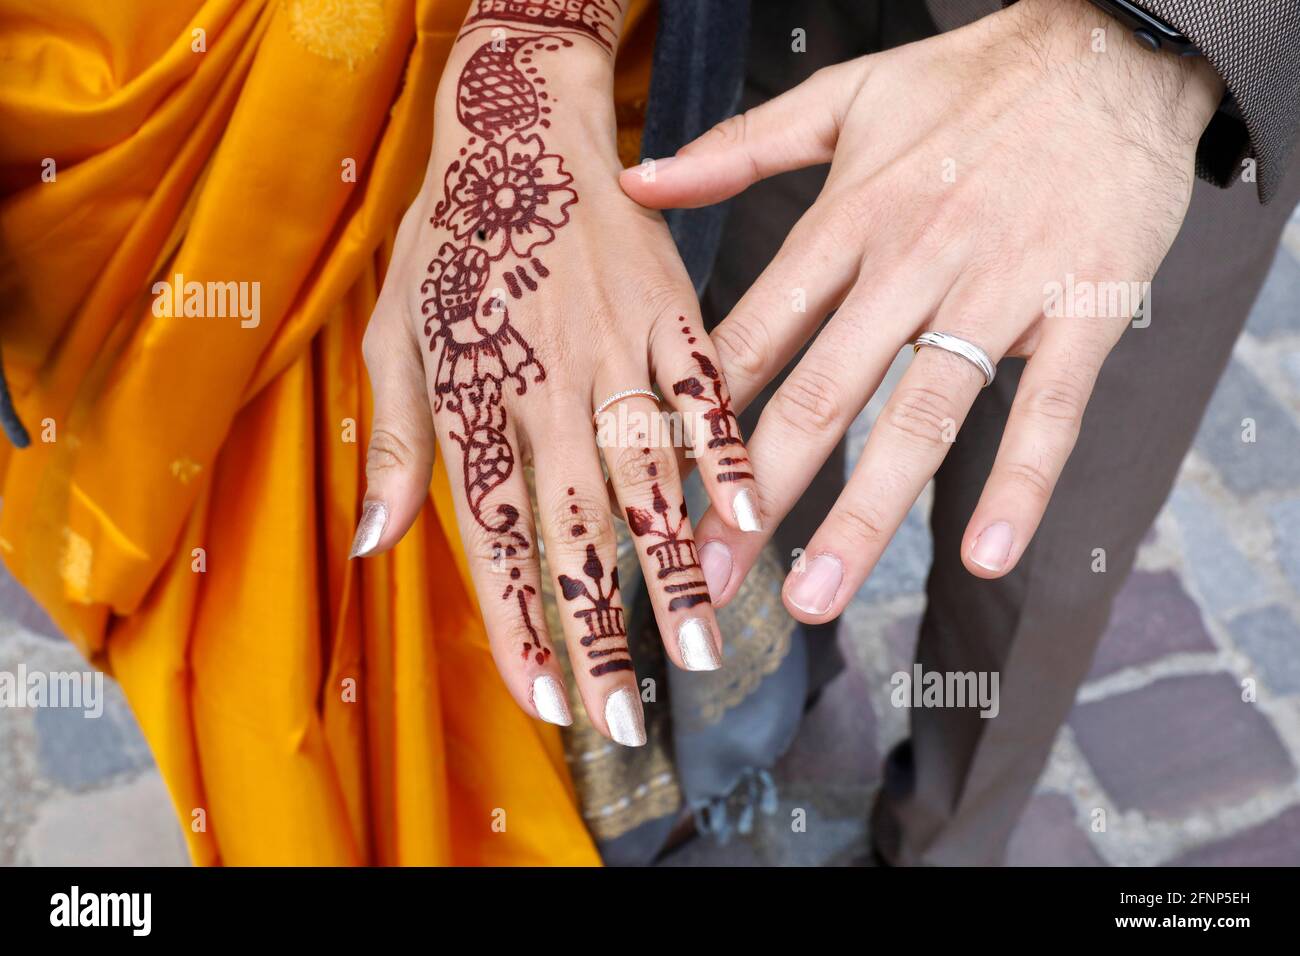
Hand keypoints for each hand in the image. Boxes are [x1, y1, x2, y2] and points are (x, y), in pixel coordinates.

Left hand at [354, 24, 760, 744]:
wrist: (520, 132)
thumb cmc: (447, 246)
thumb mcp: (390, 337)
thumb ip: (388, 444)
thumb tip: (372, 546)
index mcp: (471, 397)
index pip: (491, 533)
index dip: (518, 622)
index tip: (545, 701)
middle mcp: (544, 385)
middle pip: (576, 529)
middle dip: (601, 631)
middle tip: (628, 718)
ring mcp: (615, 348)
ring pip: (649, 477)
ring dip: (676, 569)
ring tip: (702, 651)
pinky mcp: (671, 312)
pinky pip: (704, 393)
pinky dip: (728, 455)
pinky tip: (750, 519)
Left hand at [620, 0, 1223, 622]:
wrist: (1117, 47)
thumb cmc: (972, 82)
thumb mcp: (843, 96)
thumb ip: (739, 147)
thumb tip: (636, 180)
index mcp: (847, 220)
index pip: (753, 336)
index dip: (698, 418)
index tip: (655, 489)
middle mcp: (911, 264)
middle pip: (818, 395)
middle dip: (751, 496)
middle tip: (702, 579)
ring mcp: (998, 291)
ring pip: (920, 416)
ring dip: (863, 514)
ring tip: (814, 597)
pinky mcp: (1083, 311)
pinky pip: (1048, 412)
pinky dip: (1019, 485)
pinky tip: (985, 559)